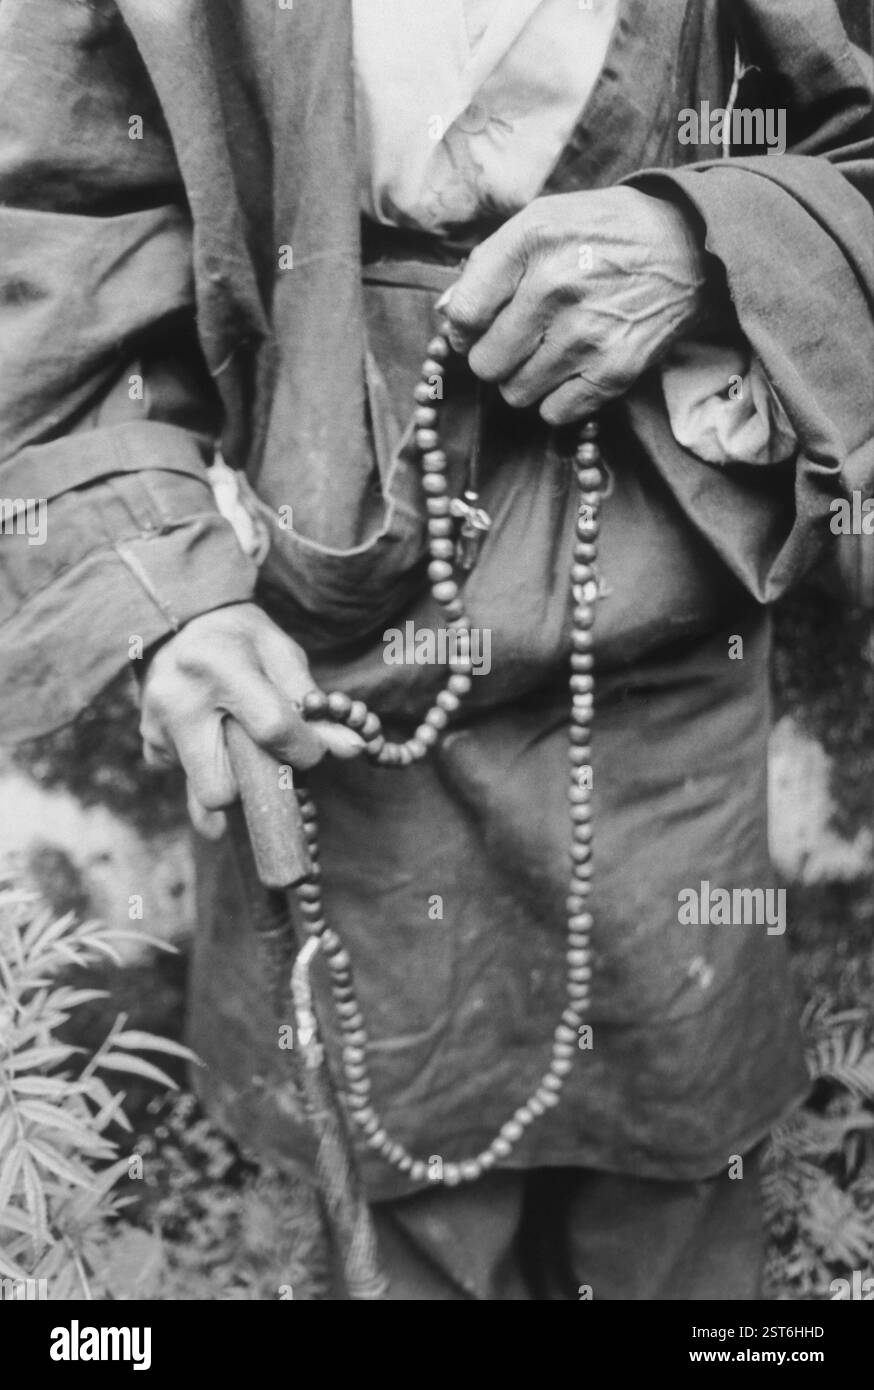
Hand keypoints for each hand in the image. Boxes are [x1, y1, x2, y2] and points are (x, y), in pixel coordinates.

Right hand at [140, 603, 362, 837]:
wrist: (176, 621)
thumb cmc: (240, 638)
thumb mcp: (281, 654)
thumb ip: (313, 703)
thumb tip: (351, 750)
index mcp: (218, 665)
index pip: (273, 731)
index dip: (305, 748)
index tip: (313, 746)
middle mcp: (177, 702)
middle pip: (225, 788)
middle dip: (258, 784)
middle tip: (272, 757)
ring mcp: (156, 728)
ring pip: (205, 795)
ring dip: (236, 780)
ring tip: (241, 743)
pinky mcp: (150, 745)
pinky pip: (190, 782)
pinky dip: (212, 770)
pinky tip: (216, 739)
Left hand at [443, 187, 707, 424]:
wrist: (691, 248)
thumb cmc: (606, 233)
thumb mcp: (544, 220)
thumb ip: (489, 264)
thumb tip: (447, 315)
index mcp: (532, 240)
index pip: (464, 314)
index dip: (464, 330)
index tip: (480, 327)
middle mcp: (556, 286)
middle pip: (485, 363)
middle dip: (496, 356)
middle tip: (521, 340)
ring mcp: (586, 333)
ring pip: (516, 393)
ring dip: (527, 380)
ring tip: (552, 352)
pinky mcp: (614, 370)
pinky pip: (554, 413)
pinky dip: (558, 399)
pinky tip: (574, 370)